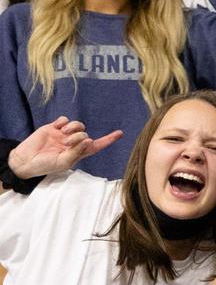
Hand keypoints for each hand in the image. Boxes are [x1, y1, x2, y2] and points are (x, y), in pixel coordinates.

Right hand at [6, 117, 121, 179]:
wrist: (26, 160)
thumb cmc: (46, 165)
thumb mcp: (64, 162)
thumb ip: (77, 152)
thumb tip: (89, 140)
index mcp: (78, 153)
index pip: (96, 145)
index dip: (108, 140)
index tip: (120, 133)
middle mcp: (73, 143)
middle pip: (85, 134)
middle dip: (78, 137)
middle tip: (66, 144)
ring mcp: (63, 135)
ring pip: (77, 125)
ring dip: (74, 128)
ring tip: (63, 135)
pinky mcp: (52, 128)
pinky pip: (64, 119)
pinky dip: (63, 122)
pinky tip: (57, 127)